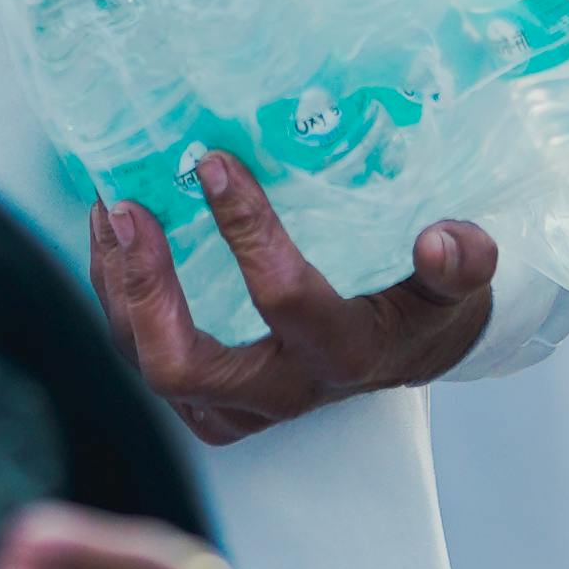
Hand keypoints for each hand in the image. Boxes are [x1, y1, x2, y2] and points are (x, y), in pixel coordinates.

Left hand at [88, 153, 496, 447]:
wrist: (410, 355)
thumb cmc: (424, 308)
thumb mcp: (457, 288)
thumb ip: (460, 265)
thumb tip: (444, 240)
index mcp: (343, 354)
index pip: (285, 300)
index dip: (246, 232)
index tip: (215, 165)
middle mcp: (281, 391)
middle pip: (184, 366)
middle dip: (144, 287)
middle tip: (126, 209)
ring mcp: (238, 404)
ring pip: (151, 363)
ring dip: (119, 287)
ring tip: (108, 209)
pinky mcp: (211, 400)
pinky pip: (146, 357)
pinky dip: (121, 298)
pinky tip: (115, 238)